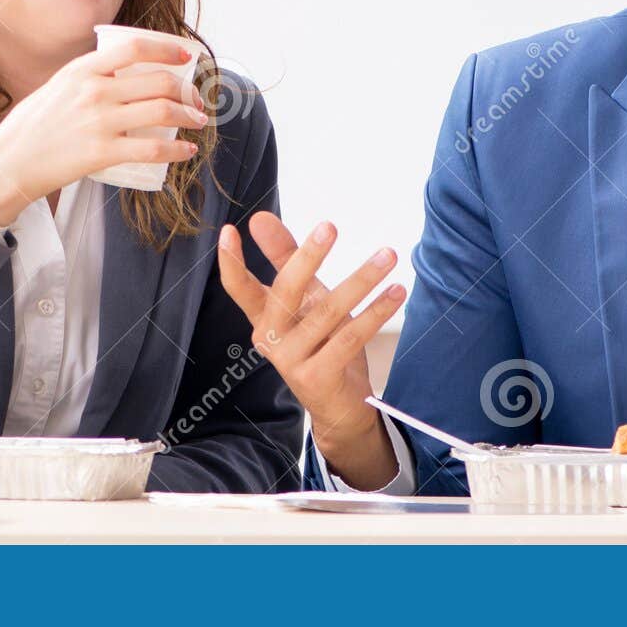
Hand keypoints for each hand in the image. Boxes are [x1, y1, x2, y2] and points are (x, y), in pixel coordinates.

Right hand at [0, 34, 205, 226]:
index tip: (185, 58)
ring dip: (190, 116)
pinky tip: (187, 150)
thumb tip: (125, 72)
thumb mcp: (59, 85)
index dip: (167, 50)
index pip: (135, 48)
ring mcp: (100, 122)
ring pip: (163, 112)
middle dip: (188, 91)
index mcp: (83, 69)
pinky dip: (178, 150)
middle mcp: (94, 91)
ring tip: (198, 121)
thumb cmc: (34, 125)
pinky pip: (152, 149)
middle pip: (158, 82)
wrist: (11, 161)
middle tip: (197, 100)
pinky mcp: (103, 153)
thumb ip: (90, 76)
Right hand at [218, 212, 405, 486]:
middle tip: (329, 226)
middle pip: (285, 291)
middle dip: (308, 256)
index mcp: (263, 319)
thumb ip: (286, 258)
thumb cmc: (322, 344)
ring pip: (328, 311)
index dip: (230, 262)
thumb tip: (260, 218)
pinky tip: (396, 292)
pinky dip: (376, 312)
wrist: (339, 408)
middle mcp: (270, 339)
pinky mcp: (317, 377)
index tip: (231, 229)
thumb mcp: (306, 299)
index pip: (239, 289)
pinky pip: (350, 337)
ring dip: (361, 279)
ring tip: (387, 255)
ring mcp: (291, 361)